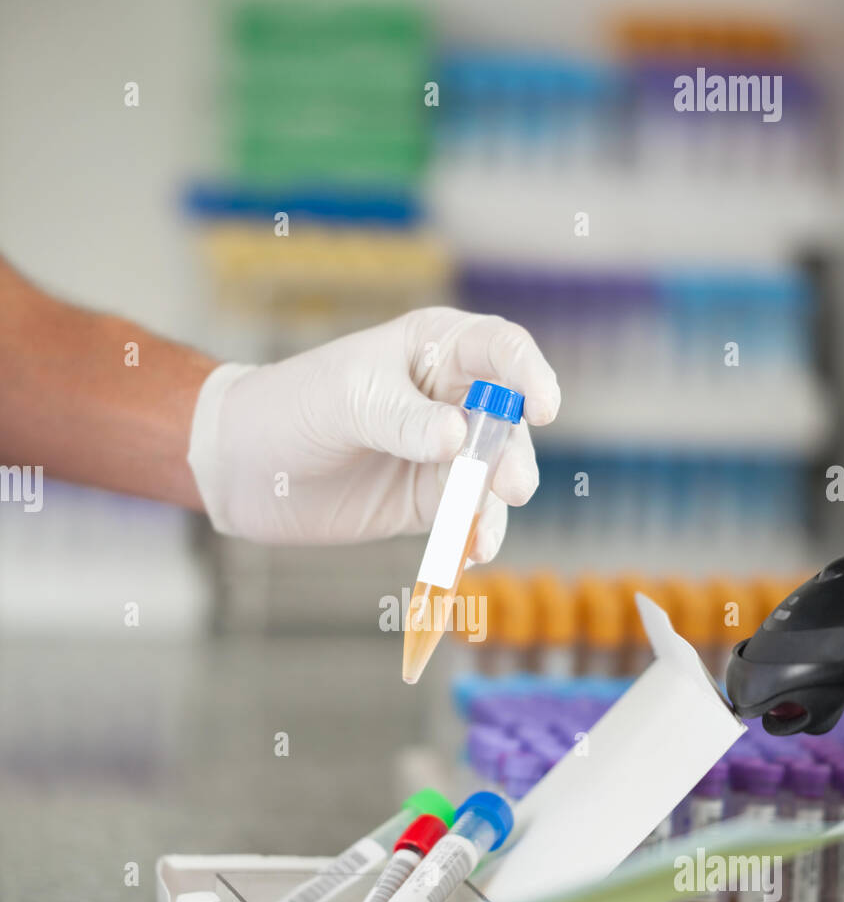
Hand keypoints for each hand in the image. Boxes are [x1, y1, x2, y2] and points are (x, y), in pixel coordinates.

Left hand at [187, 307, 559, 557]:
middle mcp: (450, 397)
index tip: (542, 408)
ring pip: (494, 474)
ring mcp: (444, 452)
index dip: (530, 375)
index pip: (502, 351)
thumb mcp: (346, 402)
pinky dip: (474, 535)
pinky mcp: (429, 500)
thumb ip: (403, 419)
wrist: (242, 466)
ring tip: (481, 536)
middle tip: (509, 487)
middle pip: (509, 421)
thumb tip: (457, 438)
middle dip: (514, 454)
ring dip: (495, 503)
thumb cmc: (291, 407)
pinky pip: (467, 516)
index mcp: (435, 348)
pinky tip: (469, 554)